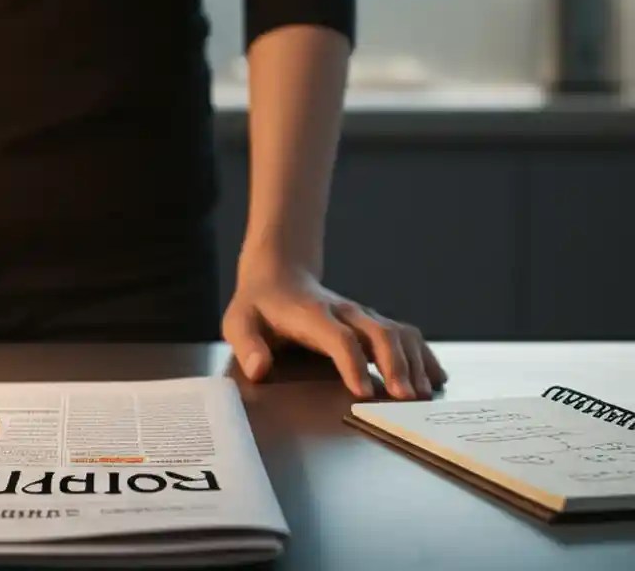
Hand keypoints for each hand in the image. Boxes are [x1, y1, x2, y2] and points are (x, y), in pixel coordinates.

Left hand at [223, 257, 446, 399]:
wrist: (279, 275)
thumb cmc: (258, 306)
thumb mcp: (239, 322)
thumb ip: (247, 345)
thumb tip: (259, 369)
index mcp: (312, 315)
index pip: (338, 338)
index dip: (353, 364)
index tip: (364, 392)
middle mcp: (344, 312)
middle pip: (379, 334)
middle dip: (396, 365)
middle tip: (406, 398)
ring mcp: (362, 316)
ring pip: (398, 333)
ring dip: (414, 362)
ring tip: (424, 394)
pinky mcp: (372, 322)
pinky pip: (406, 334)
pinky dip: (423, 355)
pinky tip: (435, 377)